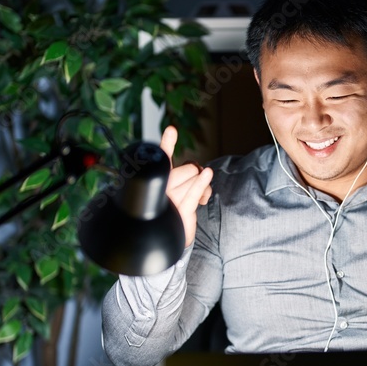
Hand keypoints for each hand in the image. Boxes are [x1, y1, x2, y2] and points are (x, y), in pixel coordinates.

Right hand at [160, 125, 212, 247]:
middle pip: (189, 169)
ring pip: (195, 180)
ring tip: (195, 200)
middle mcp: (161, 188)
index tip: (172, 130)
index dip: (167, 142)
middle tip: (194, 189)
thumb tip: (204, 170)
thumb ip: (191, 176)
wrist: (173, 235)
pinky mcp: (181, 210)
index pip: (163, 158)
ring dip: (203, 189)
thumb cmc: (178, 208)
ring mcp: (170, 199)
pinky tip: (207, 174)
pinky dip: (202, 183)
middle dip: (197, 177)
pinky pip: (194, 192)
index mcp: (159, 179)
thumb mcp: (184, 189)